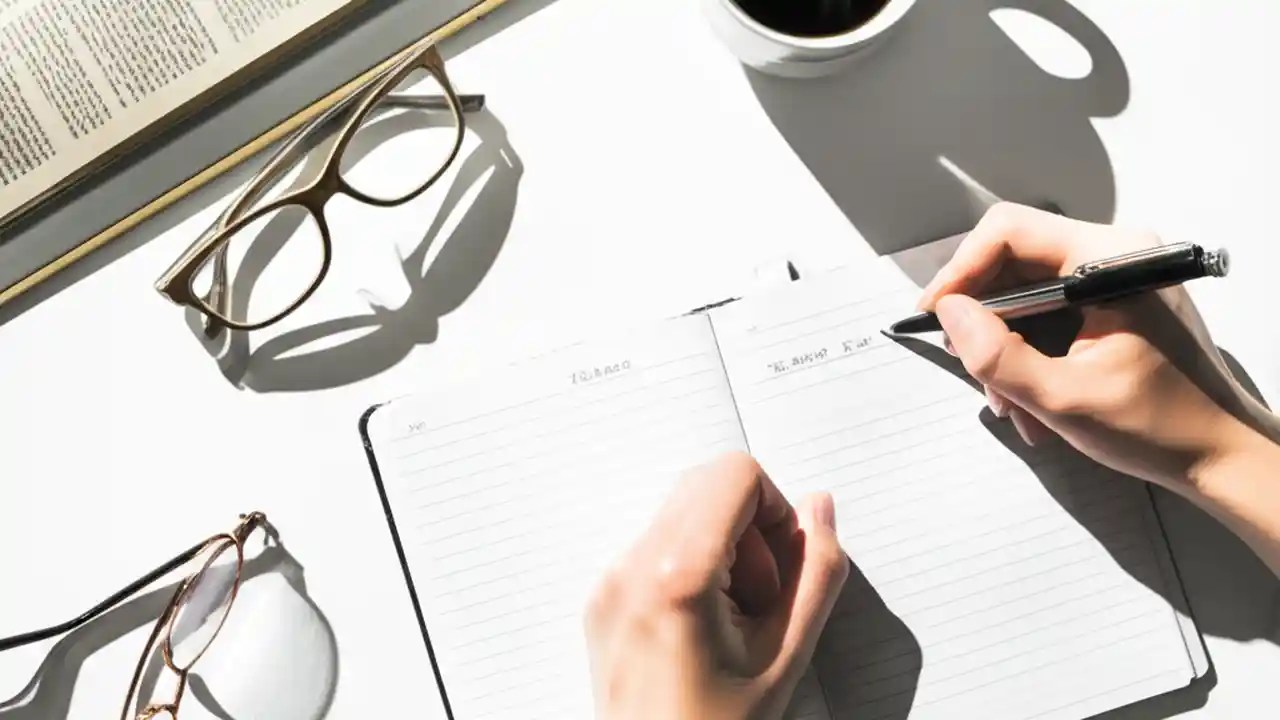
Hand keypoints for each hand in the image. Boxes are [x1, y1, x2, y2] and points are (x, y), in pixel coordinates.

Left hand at [585, 452, 847, 719]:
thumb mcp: (786, 659)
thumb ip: (817, 574)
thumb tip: (820, 510)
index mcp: (676, 577)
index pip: (734, 475)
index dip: (776, 508)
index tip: (786, 561)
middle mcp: (630, 570)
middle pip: (706, 485)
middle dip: (751, 527)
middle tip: (764, 597)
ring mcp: (609, 583)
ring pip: (682, 513)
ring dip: (724, 548)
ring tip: (736, 620)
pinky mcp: (602, 599)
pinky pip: (657, 547)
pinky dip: (694, 567)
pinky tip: (708, 627)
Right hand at [917, 202, 1275, 491]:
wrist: (1218, 454)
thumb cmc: (1158, 426)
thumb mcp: (1064, 398)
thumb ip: (998, 355)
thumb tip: (949, 313)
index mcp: (1111, 258)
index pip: (1010, 231)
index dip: (961, 270)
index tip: (936, 315)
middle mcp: (1114, 252)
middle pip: (1012, 259)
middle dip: (981, 317)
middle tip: (968, 364)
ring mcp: (1113, 275)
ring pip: (1024, 288)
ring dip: (1002, 344)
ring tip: (1007, 400)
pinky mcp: (1112, 299)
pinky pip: (1046, 309)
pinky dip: (1026, 350)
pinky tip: (1029, 397)